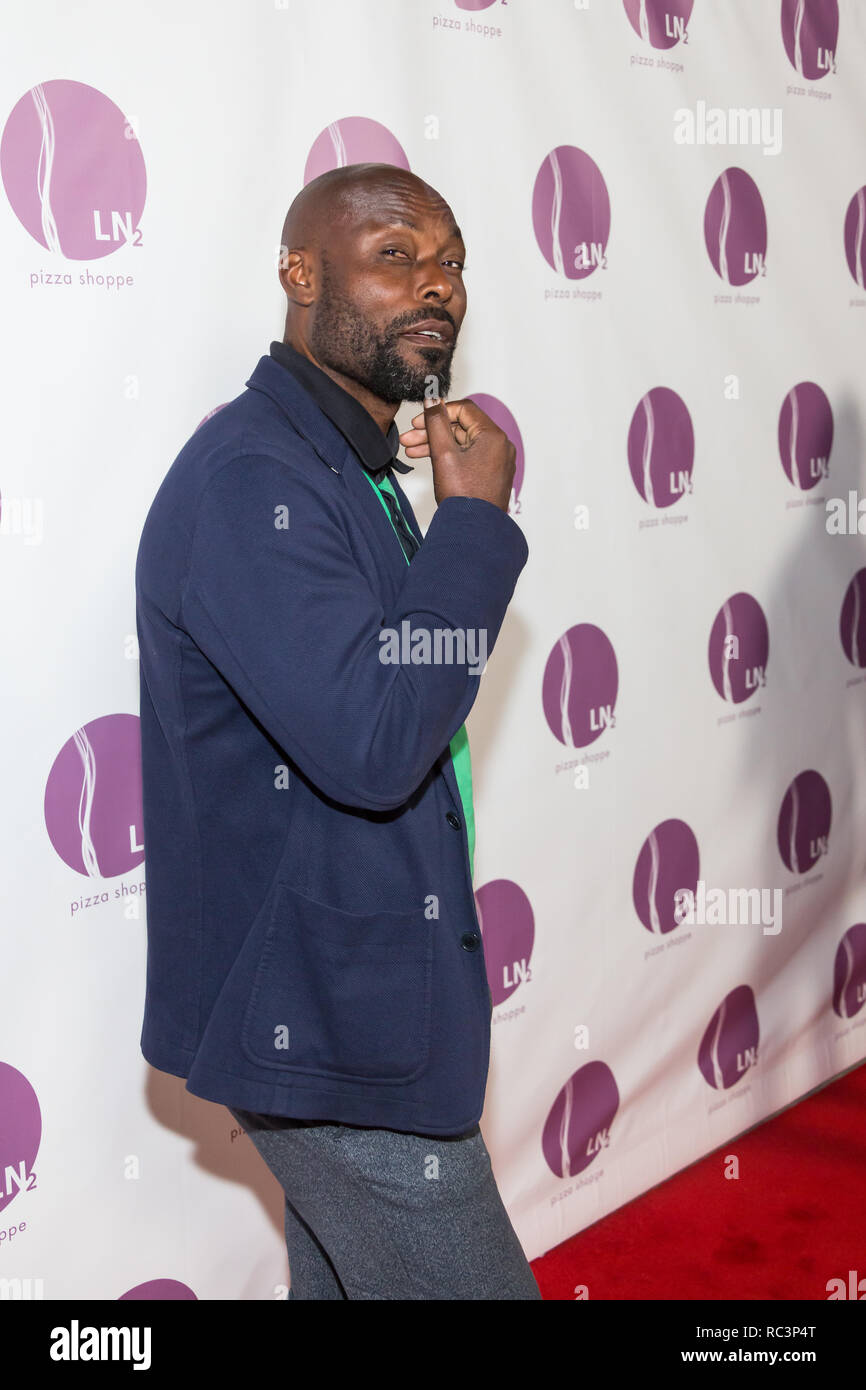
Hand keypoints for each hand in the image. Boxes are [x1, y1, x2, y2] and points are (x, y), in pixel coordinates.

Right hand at [398, 398, 515, 511]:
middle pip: (462, 427)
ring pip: (463, 443)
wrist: (475, 531)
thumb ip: (436, 423)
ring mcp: (498, 461)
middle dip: (433, 432)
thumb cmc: (463, 497)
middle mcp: (500, 446)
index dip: (438, 412)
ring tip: (412, 452)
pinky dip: (451, 456)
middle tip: (409, 439)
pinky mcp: (492, 474)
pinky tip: (431, 460)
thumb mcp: (443, 454)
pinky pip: (470, 456)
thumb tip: (432, 399)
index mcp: (493, 436)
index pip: (463, 409)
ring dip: (438, 445)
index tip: (418, 421)